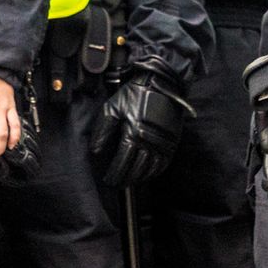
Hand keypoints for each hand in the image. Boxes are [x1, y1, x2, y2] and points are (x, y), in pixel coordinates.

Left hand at [91, 68, 190, 185]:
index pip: (122, 162)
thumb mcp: (112, 108)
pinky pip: (163, 164)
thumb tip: (95, 152)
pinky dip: (154, 172)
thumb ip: (102, 131)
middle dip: (125, 179)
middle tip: (117, 183)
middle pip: (136, 169)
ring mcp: (163, 144)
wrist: (161, 84)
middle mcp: (149, 142)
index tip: (108, 179)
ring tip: (129, 181)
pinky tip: (146, 174)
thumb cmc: (133, 94)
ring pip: (150, 169)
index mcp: (133, 134)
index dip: (114, 173)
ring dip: (139, 178)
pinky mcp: (171, 142)